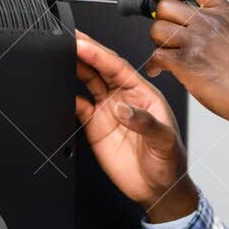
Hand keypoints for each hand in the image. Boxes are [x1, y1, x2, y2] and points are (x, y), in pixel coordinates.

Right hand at [74, 30, 199, 222]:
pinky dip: (68, 97)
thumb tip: (122, 109)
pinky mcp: (96, 127)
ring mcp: (108, 111)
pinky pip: (79, 106)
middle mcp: (124, 98)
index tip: (83, 45)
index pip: (118, 67)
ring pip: (88, 81)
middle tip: (66, 39)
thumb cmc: (169, 162)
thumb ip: (145, 123)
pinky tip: (60, 90)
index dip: (99, 54)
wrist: (158, 189)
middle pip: (100, 68)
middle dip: (84, 52)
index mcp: (143, 93)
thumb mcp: (164, 141)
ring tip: (59, 54)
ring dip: (74, 68)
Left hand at [142, 0, 228, 158]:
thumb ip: (224, 22)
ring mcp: (197, 42)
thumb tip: (205, 20)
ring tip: (164, 56)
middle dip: (160, 21)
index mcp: (224, 12)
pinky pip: (157, 56)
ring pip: (157, 30)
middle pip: (166, 7)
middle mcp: (209, 23)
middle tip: (164, 36)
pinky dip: (153, 65)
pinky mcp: (187, 64)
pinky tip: (158, 70)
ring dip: (156, 44)